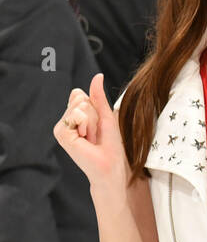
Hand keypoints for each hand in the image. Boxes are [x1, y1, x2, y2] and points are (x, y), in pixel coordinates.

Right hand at [52, 73, 128, 191]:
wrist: (109, 165)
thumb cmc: (110, 144)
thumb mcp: (106, 116)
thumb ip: (98, 97)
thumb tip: (97, 76)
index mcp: (75, 116)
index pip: (80, 95)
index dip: (95, 107)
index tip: (98, 125)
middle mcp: (66, 121)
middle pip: (80, 99)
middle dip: (95, 115)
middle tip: (96, 133)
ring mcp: (62, 127)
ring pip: (79, 106)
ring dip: (92, 121)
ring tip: (92, 137)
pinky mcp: (61, 133)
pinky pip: (76, 115)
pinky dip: (87, 124)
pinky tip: (86, 138)